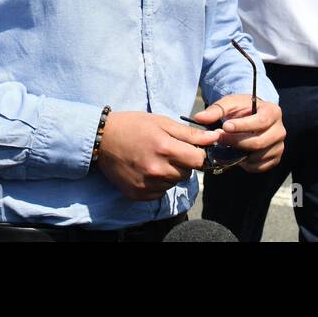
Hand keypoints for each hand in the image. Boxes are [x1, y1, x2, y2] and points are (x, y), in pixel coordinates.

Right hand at [96, 111, 220, 201]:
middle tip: (168, 151)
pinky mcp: (138, 194)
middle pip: (187, 173)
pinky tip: (146, 169)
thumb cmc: (133, 126)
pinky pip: (159, 192)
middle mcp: (157, 170)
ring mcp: (147, 184)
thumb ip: (189, 133)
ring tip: (155, 159)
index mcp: (165, 148)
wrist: (102, 139)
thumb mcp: (162, 122)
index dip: (198, 154)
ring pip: (173, 183)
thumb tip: (214, 137)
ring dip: (170, 174)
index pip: (198, 160)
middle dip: (183, 163)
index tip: (191, 149)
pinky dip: (157, 183)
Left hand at [190, 96, 284, 172]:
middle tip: (218, 138)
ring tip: (226, 146)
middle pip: (258, 142)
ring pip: (257, 156)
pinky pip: (259, 167)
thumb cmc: (242, 109)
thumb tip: (199, 118)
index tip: (224, 127)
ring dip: (239, 153)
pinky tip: (236, 154)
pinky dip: (245, 163)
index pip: (260, 121)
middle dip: (235, 142)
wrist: (254, 117)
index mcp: (273, 112)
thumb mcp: (230, 104)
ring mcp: (278, 146)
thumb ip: (215, 110)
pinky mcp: (274, 159)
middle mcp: (280, 130)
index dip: (242, 126)